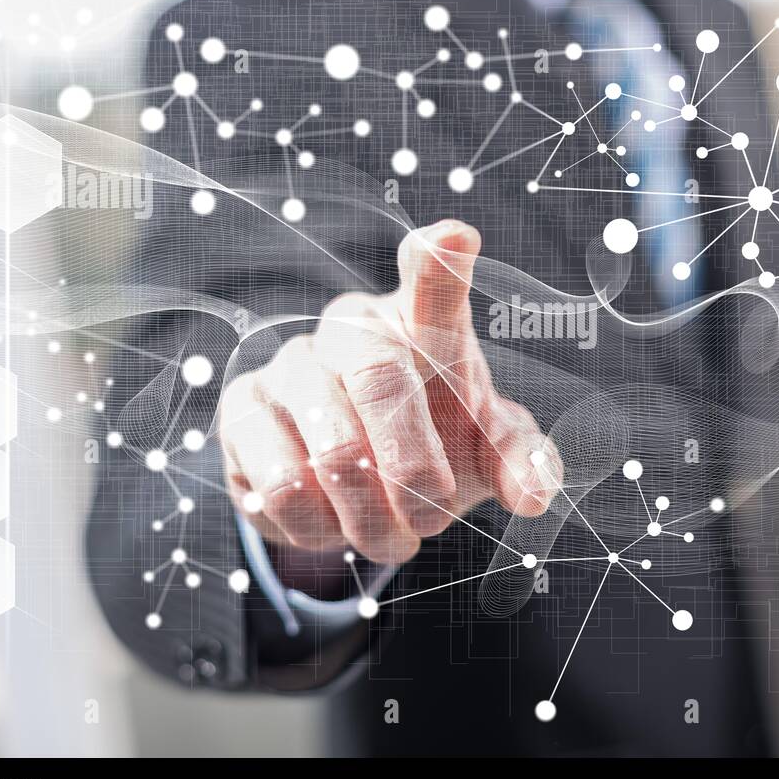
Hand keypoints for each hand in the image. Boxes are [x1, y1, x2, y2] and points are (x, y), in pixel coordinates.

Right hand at [218, 219, 561, 563]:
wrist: (361, 481)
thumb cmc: (436, 444)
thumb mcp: (487, 451)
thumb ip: (520, 462)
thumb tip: (536, 491)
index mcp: (421, 322)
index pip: (431, 281)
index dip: (440, 263)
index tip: (456, 239)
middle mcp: (351, 326)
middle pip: (379, 376)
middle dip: (412, 466)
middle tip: (432, 519)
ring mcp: (289, 363)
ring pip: (328, 448)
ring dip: (370, 516)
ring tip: (393, 540)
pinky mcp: (242, 412)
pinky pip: (277, 482)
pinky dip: (316, 526)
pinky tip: (332, 527)